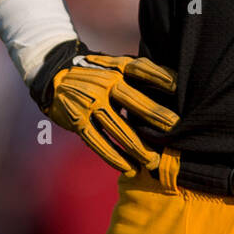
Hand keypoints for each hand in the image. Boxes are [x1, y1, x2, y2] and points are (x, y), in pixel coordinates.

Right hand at [30, 40, 177, 175]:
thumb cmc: (98, 73)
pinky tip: (129, 168)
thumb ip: (143, 72)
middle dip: (154, 116)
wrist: (55, 75)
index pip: (141, 69)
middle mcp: (103, 84)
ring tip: (154, 161)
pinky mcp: (78, 122)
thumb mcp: (117, 65)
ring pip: (116, 127)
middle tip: (175, 131)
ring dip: (136, 146)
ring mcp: (89, 104)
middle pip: (132, 100)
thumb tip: (176, 83)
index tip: (178, 89)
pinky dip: (113, 157)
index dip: (160, 77)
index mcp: (117, 69)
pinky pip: (98, 142)